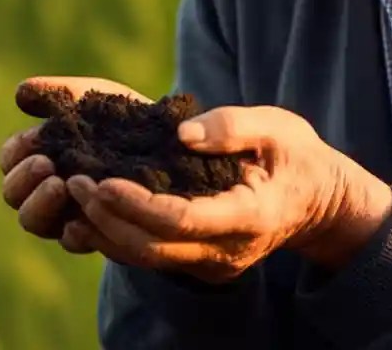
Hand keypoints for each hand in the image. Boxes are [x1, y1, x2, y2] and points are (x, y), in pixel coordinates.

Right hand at [0, 76, 150, 253]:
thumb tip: (20, 92)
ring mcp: (68, 212)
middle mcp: (47, 188)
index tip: (36, 141)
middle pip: (13, 195)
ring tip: (63, 185)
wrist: (172, 141)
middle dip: (23, 181)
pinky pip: (73, 241)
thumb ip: (60, 93)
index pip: (10, 159)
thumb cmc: (127, 117)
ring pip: (35, 222)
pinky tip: (82, 218)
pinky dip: (73, 232)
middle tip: (46, 165)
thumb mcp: (97, 98)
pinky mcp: (94, 233)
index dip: (16, 153)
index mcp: (42, 155)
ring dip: (40, 205)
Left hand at [65, 103, 391, 283]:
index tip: (100, 179)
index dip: (136, 204)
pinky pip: (148, 255)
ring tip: (71, 192)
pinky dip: (115, 234)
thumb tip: (184, 133)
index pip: (182, 220)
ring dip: (103, 229)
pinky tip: (90, 209)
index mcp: (249, 216)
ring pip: (143, 259)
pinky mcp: (197, 262)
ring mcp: (211, 264)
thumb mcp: (280, 127)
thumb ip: (235, 126)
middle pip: (151, 248)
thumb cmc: (298, 157)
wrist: (320, 203)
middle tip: (74, 179)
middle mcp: (226, 252)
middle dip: (106, 217)